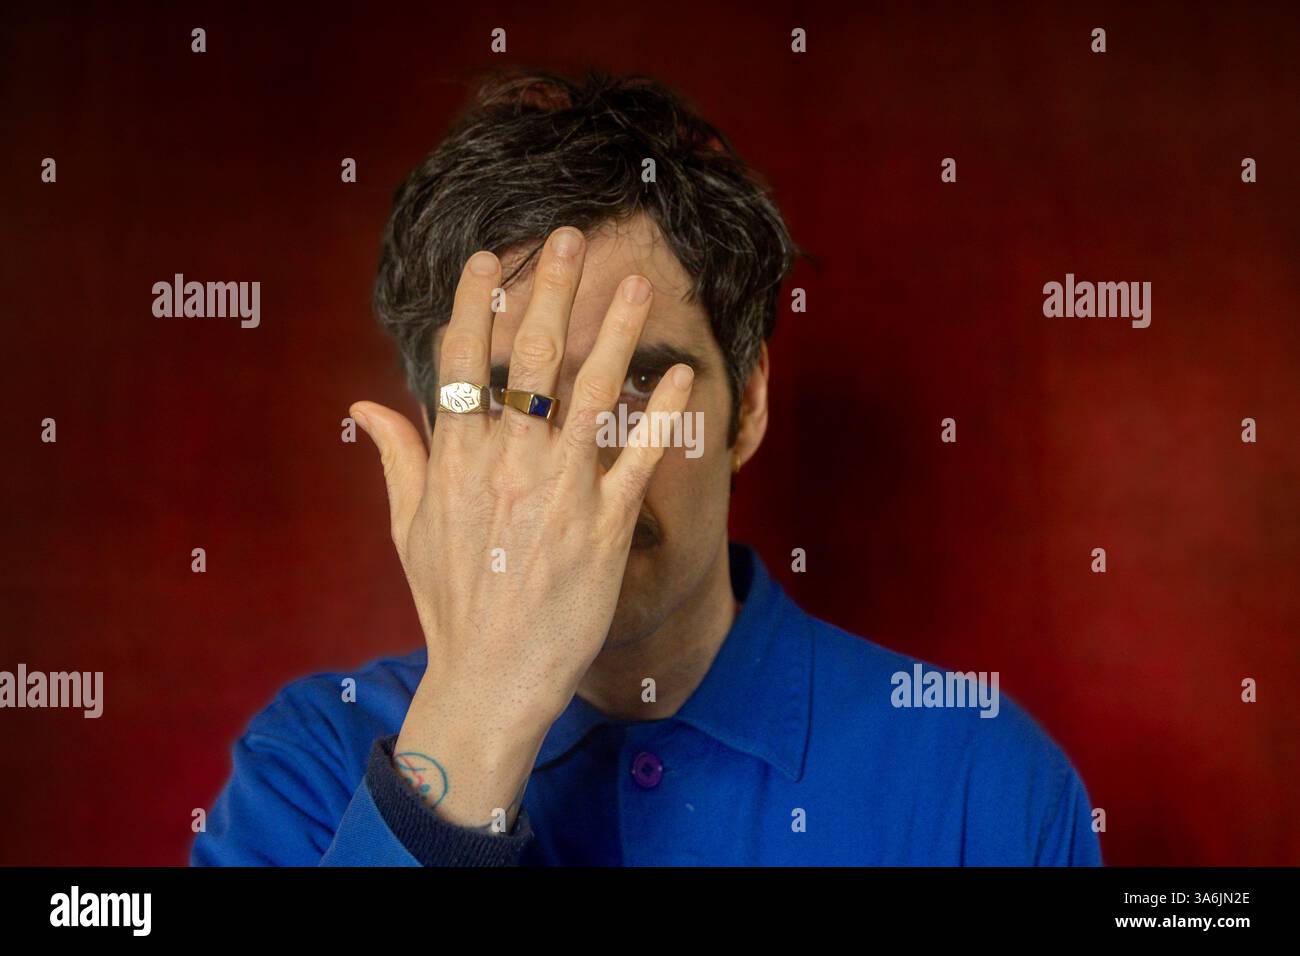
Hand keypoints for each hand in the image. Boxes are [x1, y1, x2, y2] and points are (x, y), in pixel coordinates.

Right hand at [350, 226, 693, 829]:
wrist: (491, 677)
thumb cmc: (450, 602)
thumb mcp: (408, 529)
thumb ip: (398, 457)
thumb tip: (365, 403)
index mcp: (456, 460)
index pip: (463, 364)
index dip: (474, 306)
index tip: (488, 260)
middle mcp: (507, 464)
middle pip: (531, 361)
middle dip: (550, 292)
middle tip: (570, 239)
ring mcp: (559, 492)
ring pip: (591, 395)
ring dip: (615, 335)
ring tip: (635, 284)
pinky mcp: (605, 526)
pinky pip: (638, 460)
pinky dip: (661, 417)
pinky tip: (681, 377)